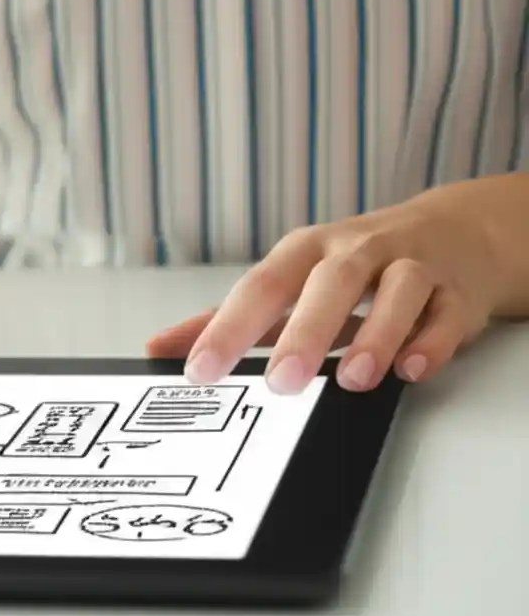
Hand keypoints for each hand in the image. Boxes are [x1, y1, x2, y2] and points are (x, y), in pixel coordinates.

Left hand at [146, 183, 510, 393]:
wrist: (453, 231)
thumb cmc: (353, 264)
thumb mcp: (288, 281)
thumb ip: (227, 317)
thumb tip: (159, 348)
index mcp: (305, 252)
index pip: (261, 286)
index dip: (229, 327)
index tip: (200, 370)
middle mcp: (356, 251)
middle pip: (331, 283)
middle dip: (305, 332)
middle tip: (279, 383)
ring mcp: (411, 266)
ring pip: (397, 291)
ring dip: (376, 336)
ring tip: (353, 380)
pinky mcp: (456, 291)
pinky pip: (447, 313)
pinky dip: (432, 341)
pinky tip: (413, 370)